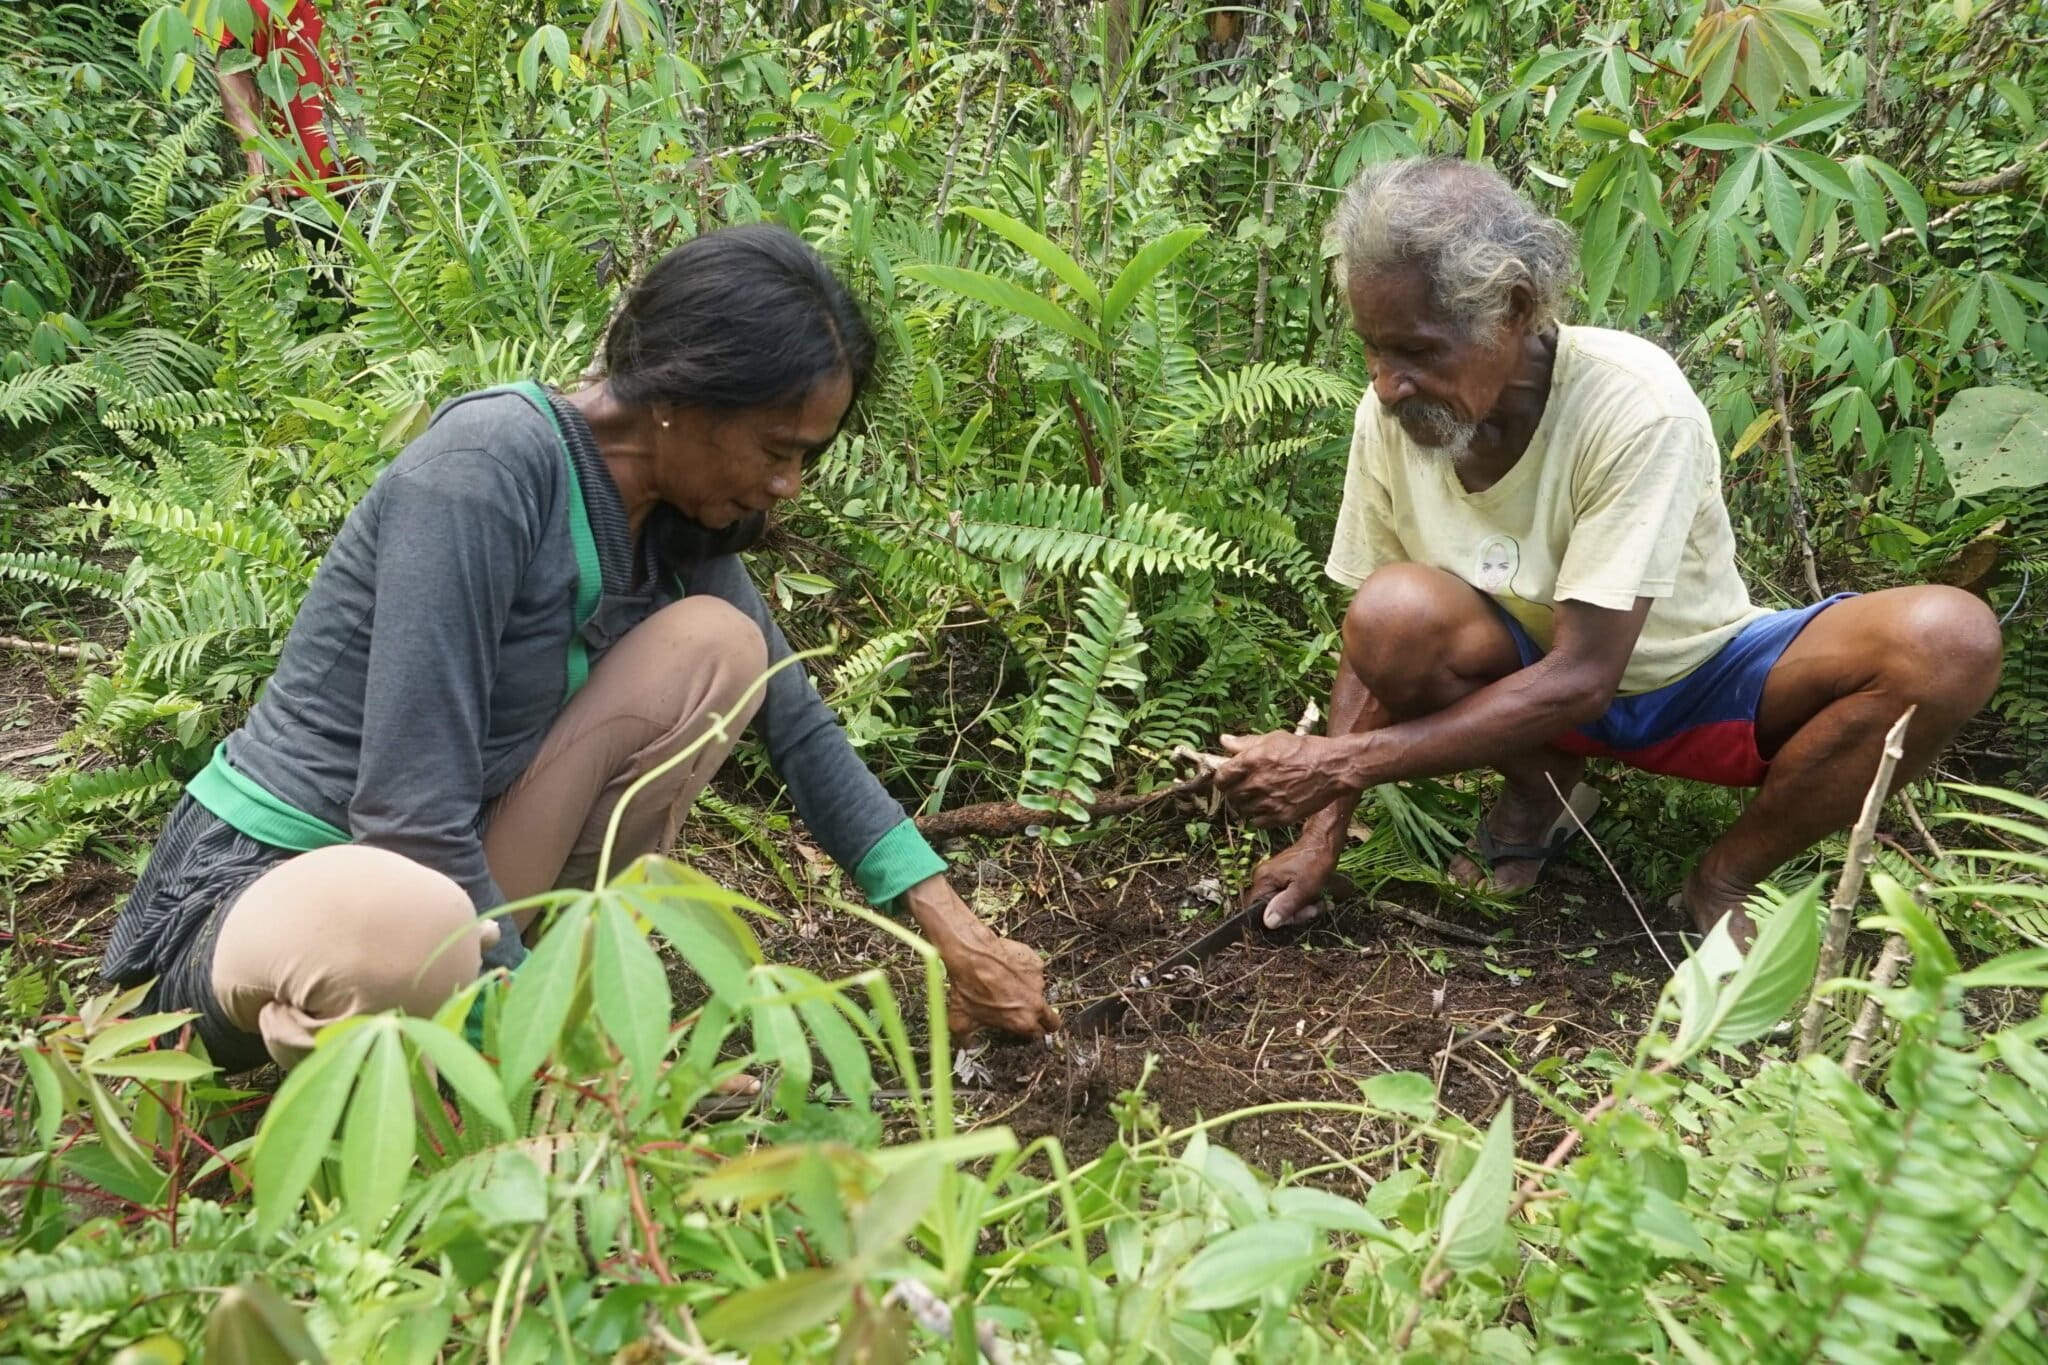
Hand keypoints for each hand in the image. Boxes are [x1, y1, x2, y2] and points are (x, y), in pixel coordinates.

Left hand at [900, 876, 1059, 1039]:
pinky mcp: (1036, 962)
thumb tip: (966, 1045)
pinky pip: (1033, 970)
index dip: (1030, 1033)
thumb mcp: (961, 1021)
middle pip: (1053, 1020)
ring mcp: (1038, 981)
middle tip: (1032, 1016)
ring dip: (1027, 990)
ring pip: (1038, 991)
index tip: (1024, 1030)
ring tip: (1006, 983)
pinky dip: (1023, 970)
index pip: (1037, 1035)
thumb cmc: (968, 987)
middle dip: (1046, 1021)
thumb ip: (967, 1039)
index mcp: (1022, 1022)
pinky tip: (1007, 968)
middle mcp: (1035, 1003)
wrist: (972, 955)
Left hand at [1214, 731, 1361, 827]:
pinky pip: (1257, 822)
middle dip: (1232, 791)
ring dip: (1244, 805)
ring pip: (1242, 810)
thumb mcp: (1274, 738)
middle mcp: (1258, 783)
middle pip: (1230, 795)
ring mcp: (1269, 802)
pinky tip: (1265, 807)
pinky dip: (1257, 817)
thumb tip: (1223, 740)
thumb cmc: (1304, 749)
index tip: (1226, 778)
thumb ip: (1245, 742)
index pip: (1221, 777)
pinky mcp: (1281, 816)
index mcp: (1253, 761)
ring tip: (1254, 798)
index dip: (1221, 778)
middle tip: (1241, 787)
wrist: (1333, 768)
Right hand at [1245, 837, 1339, 928]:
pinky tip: (1313, 897)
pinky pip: (1286, 895)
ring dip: (1300, 908)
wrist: (1323, 842)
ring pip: (1281, 904)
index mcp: (1263, 880)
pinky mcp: (1280, 877)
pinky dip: (1300, 900)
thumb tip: (1268, 922)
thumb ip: (1285, 906)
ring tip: (1317, 902)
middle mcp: (1262, 878)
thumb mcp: (1303, 889)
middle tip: (1313, 908)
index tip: (1296, 915)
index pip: (1256, 910)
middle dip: (1294, 914)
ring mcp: (1271, 877)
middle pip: (1270, 908)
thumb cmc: (1315, 863)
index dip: (1275, 919)